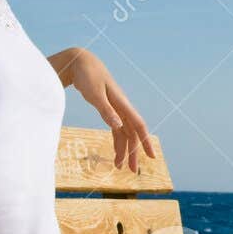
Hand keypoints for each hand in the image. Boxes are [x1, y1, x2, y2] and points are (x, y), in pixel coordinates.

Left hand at [67, 50, 156, 171]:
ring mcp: (116, 109)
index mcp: (122, 104)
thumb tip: (118, 126)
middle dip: (134, 153)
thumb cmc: (87, 75)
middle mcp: (122, 108)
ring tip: (119, 167)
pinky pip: (116, 129)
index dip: (145, 141)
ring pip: (124, 133)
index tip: (151, 156)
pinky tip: (115, 153)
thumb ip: (106, 110)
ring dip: (124, 150)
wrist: (81, 62)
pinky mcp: (108, 109)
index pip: (138, 126)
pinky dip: (117, 141)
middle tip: (132, 171)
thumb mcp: (94, 94)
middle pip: (132, 134)